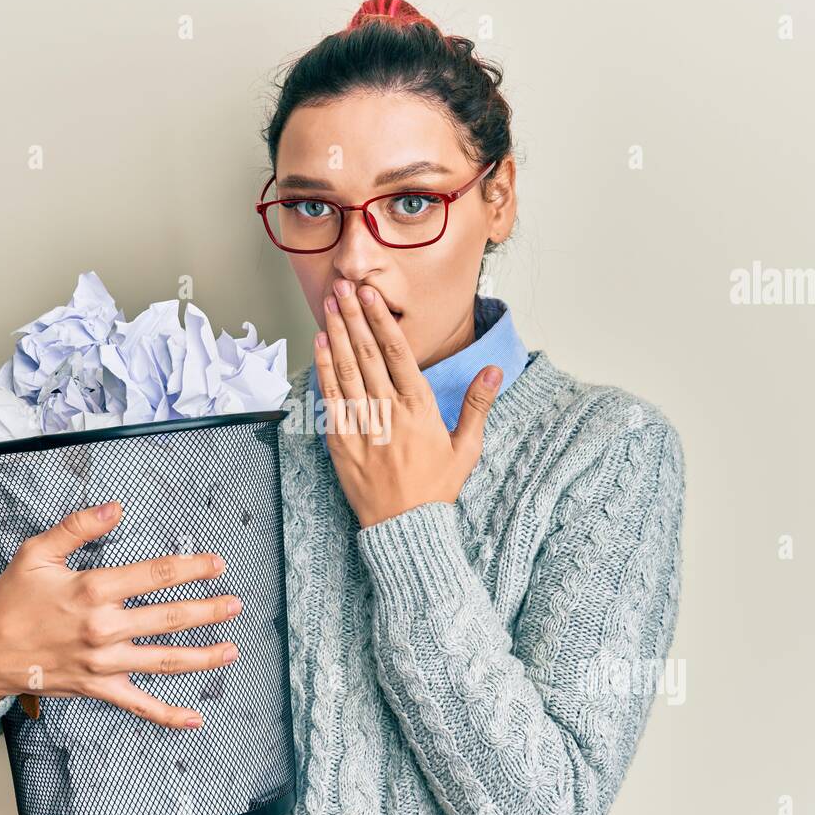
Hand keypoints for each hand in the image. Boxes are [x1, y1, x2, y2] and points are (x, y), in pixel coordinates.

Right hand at [0, 500, 243, 729]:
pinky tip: (195, 718)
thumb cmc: (10, 600)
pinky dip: (168, 715)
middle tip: (236, 603)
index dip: (191, 568)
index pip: (155, 575)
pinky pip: (138, 705)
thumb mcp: (38, 552)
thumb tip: (115, 507)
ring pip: (164, 660)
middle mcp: (103, 628)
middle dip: (208, 610)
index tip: (216, 564)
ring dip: (202, 656)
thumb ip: (79, 527)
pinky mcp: (98, 688)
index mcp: (93, 590)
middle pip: (169, 617)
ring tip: (232, 649)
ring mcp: (103, 663)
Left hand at [314, 278, 503, 527]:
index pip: (396, 353)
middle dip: (353, 317)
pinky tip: (319, 344)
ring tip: (329, 305)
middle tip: (343, 287)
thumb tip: (495, 369)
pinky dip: (322, 368)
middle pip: (367, 353)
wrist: (404, 527)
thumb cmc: (436, 488)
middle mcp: (387, 411)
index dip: (381, 320)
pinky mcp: (340, 441)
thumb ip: (478, 403)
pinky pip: (329, 397)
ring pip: (345, 369)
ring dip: (335, 333)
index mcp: (418, 409)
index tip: (370, 296)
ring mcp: (360, 425)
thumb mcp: (467, 447)